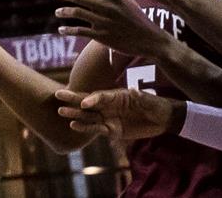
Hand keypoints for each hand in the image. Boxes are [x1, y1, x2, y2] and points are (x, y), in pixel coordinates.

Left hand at [51, 0, 166, 55]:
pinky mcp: (103, 37)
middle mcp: (107, 8)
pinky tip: (61, 30)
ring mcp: (104, 22)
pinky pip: (81, 31)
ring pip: (78, 13)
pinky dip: (69, 30)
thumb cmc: (138, 18)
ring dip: (65, 11)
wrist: (151, 40)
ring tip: (58, 12)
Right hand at [54, 87, 177, 141]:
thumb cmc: (157, 106)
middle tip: (58, 95)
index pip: (101, 96)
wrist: (163, 120)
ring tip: (61, 112)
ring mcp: (109, 117)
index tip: (85, 103)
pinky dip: (86, 128)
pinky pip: (97, 129)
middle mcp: (109, 105)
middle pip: (88, 102)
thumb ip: (141, 97)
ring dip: (76, 114)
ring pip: (89, 116)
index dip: (93, 99)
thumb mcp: (151, 101)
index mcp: (117, 96)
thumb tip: (134, 90)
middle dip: (74, 99)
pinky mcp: (112, 130)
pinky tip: (74, 126)